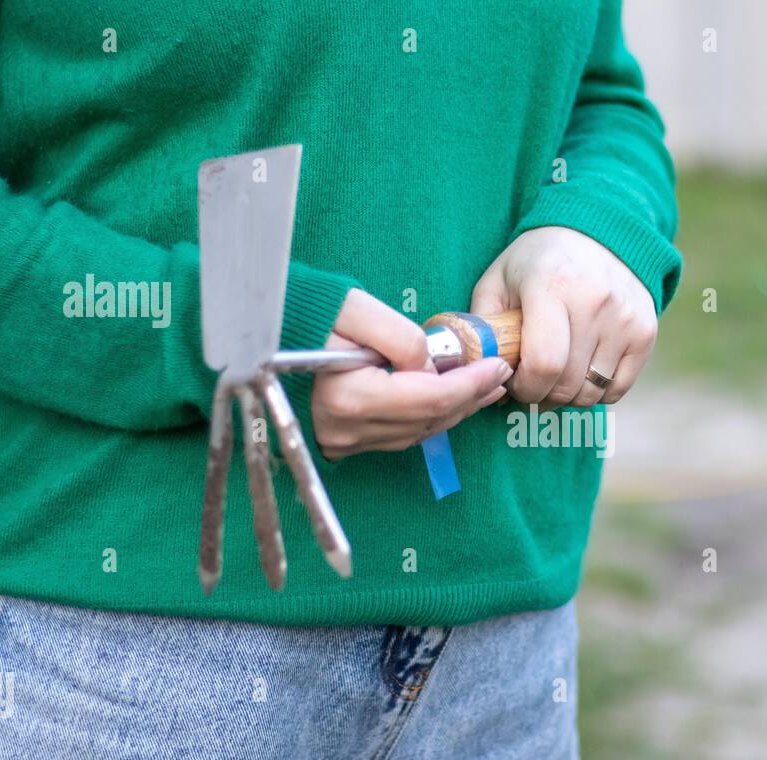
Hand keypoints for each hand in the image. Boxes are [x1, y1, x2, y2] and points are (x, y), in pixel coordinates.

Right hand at [310, 289, 510, 459]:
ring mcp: (344, 442)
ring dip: (456, 409)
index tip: (497, 364)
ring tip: (485, 386)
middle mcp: (346, 430)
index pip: (430, 399)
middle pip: (429, 420)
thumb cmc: (311, 313)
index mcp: (348, 398)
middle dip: (470, 396)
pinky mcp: (345, 443)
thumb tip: (430, 367)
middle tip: (499, 373)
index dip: (470, 383)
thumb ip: (401, 338)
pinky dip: (432, 417)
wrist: (267, 332)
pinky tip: (451, 400)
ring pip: (420, 432)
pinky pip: (402, 435)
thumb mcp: (357, 309)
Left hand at [470, 226, 655, 406]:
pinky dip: (596, 392)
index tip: (515, 382)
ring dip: (568, 396)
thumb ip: (483, 326)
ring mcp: (625, 318)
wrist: (596, 232)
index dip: (524, 388)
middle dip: (542, 395)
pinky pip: (617, 389)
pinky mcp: (645, 331)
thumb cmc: (537, 262)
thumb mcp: (498, 280)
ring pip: (592, 392)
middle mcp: (594, 302)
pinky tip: (581, 373)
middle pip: (567, 384)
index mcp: (552, 287)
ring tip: (555, 376)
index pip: (544, 365)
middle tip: (531, 381)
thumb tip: (484, 375)